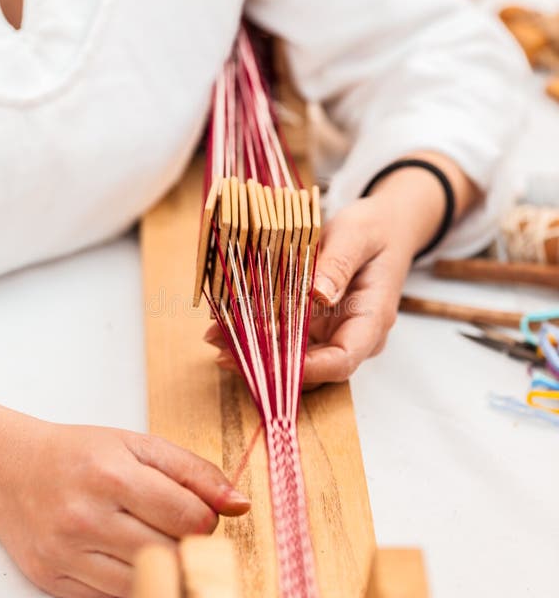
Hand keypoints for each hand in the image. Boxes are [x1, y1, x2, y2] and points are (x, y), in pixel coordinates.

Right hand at [0, 415, 249, 597]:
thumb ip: (195, 472)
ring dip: (161, 567)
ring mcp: (66, 554)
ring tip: (150, 540)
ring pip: (144, 583)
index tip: (199, 513)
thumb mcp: (140, 446)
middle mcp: (85, 518)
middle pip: (170, 554)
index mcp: (112, 475)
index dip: (206, 519)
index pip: (188, 517)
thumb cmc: (82, 456)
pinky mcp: (52, 581)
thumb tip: (241, 505)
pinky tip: (119, 555)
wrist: (12, 472)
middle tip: (176, 528)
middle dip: (186, 544)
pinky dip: (127, 582)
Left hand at [205, 153, 476, 385]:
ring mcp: (331, 332)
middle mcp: (352, 335)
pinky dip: (256, 332)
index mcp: (372, 319)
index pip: (342, 361)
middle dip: (267, 364)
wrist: (382, 229)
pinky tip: (225, 323)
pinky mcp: (312, 324)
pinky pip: (284, 336)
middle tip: (224, 350)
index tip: (267, 360)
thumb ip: (339, 262)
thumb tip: (317, 293)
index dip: (306, 369)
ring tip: (215, 336)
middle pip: (312, 367)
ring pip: (292, 357)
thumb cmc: (375, 230)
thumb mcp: (358, 234)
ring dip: (255, 350)